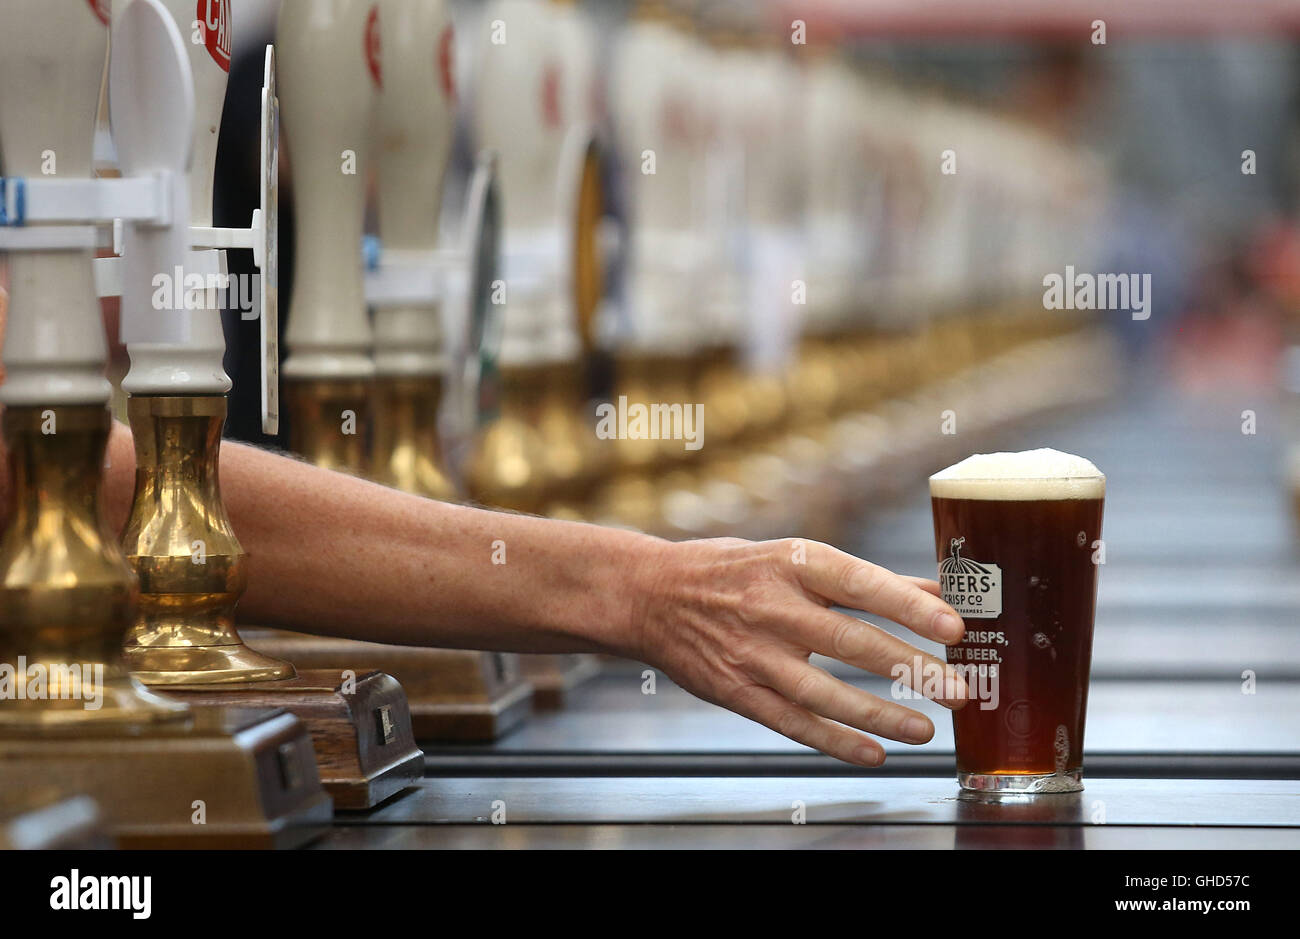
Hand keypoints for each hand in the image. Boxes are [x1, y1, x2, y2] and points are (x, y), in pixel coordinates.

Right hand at [631, 537, 968, 766]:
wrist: (650, 595)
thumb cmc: (735, 571)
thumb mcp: (795, 559)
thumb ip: (867, 580)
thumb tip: (939, 592)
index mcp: (791, 563)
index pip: (860, 584)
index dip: (908, 605)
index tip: (954, 626)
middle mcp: (771, 607)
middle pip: (850, 642)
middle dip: (910, 668)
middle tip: (959, 689)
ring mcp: (751, 653)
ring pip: (823, 692)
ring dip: (879, 714)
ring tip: (924, 729)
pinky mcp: (736, 691)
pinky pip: (792, 723)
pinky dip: (835, 741)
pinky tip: (873, 752)